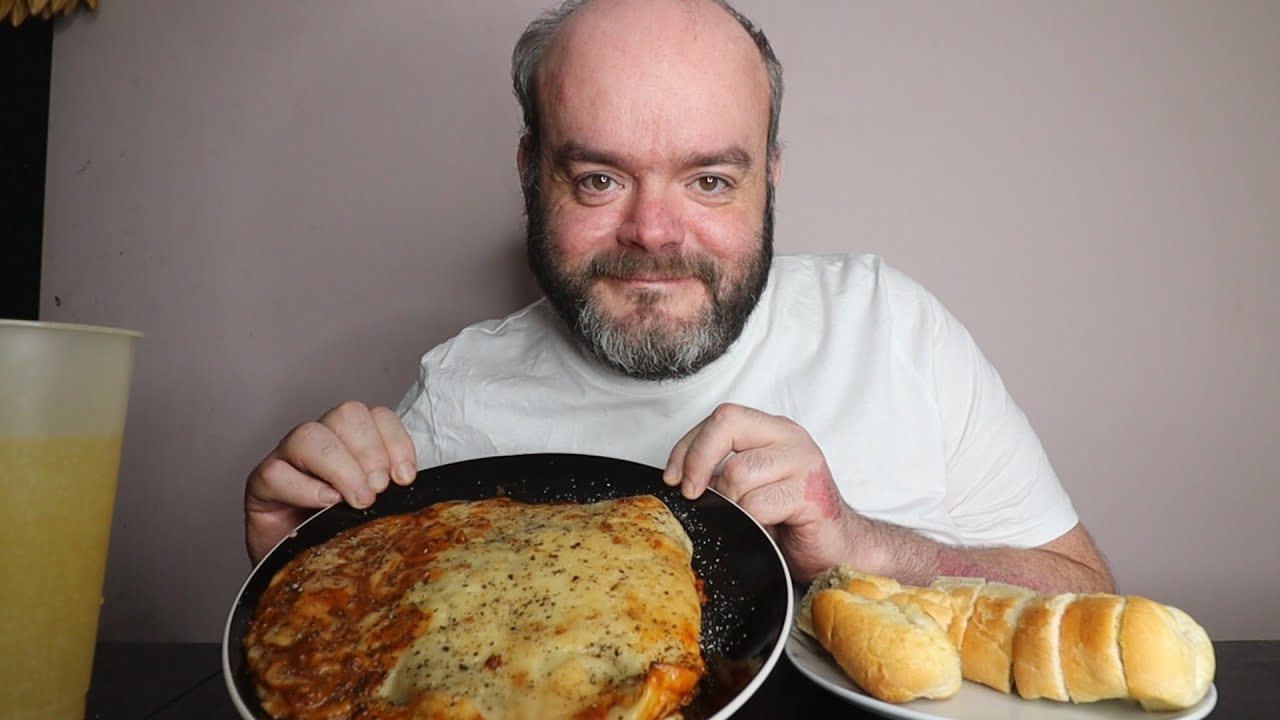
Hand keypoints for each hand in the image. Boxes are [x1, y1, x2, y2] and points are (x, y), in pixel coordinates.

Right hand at [244, 401, 416, 563]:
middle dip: (370, 453)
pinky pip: (277, 472)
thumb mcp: (377, 511)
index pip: (378, 416)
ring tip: (358, 501)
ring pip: (310, 435)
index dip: (396, 442)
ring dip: (341, 468)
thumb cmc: (339, 537)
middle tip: (378, 491)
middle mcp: (321, 442)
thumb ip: (392, 493)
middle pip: (346, 415)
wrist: (298, 571)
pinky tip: (325, 506)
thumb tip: (413, 488)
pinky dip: (305, 488)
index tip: (406, 478)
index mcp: (353, 442)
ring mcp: (287, 458)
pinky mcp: (261, 482)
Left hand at [663, 403, 876, 581]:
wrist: (837, 550)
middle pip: (726, 425)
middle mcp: (790, 437)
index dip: (688, 446)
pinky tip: (766, 527)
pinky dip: (751, 523)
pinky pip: (757, 505)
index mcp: (772, 430)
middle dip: (698, 462)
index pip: (721, 417)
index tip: (673, 476)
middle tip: (692, 493)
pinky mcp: (810, 493)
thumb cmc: (790, 520)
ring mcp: (804, 462)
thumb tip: (677, 478)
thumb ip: (722, 471)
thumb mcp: (749, 486)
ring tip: (747, 517)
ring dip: (731, 503)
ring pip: (738, 472)